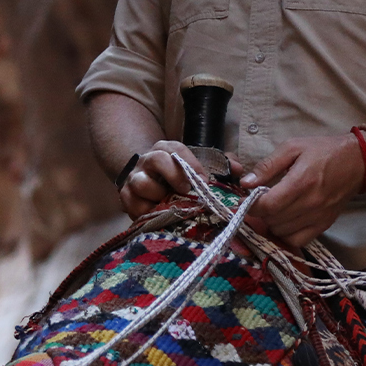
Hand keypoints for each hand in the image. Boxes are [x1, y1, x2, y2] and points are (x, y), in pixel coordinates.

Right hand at [118, 141, 243, 217]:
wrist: (148, 182)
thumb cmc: (180, 176)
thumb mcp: (200, 167)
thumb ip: (222, 166)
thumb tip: (239, 171)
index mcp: (166, 149)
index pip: (178, 149)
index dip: (191, 164)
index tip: (204, 181)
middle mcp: (148, 160)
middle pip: (156, 159)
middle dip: (174, 175)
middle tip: (187, 191)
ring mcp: (134, 178)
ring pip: (141, 182)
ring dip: (157, 195)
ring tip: (170, 206)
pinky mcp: (126, 198)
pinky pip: (131, 205)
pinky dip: (145, 212)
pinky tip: (157, 217)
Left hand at [240, 133, 365, 250]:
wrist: (358, 161)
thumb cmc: (323, 150)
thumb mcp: (293, 147)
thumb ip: (268, 166)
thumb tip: (246, 183)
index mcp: (300, 182)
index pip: (268, 205)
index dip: (252, 205)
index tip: (248, 198)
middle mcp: (310, 203)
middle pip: (272, 220)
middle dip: (261, 212)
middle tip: (261, 200)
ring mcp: (318, 217)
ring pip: (282, 232)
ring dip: (272, 222)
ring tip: (274, 208)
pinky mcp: (324, 225)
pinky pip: (298, 241)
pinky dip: (286, 234)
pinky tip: (285, 221)